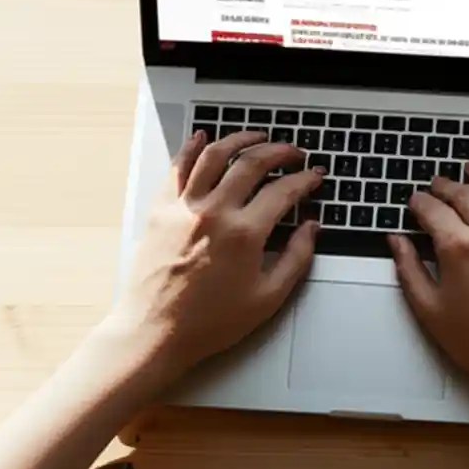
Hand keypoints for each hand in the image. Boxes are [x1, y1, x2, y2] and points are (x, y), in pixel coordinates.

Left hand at [108, 130, 324, 374]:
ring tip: (256, 136)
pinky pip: (177, 168)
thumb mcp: (268, 298)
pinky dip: (190, 147)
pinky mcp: (161, 210)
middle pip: (252, 163)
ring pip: (214, 155)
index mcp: (244, 234)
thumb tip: (311, 229)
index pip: (284, 191)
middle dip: (279, 151)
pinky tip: (202, 138)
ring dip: (239, 139)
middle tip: (293, 152)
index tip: (314, 176)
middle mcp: (213, 212)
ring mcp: (184, 208)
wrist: (155, 333)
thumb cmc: (209, 322)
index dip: (305, 179)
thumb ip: (297, 258)